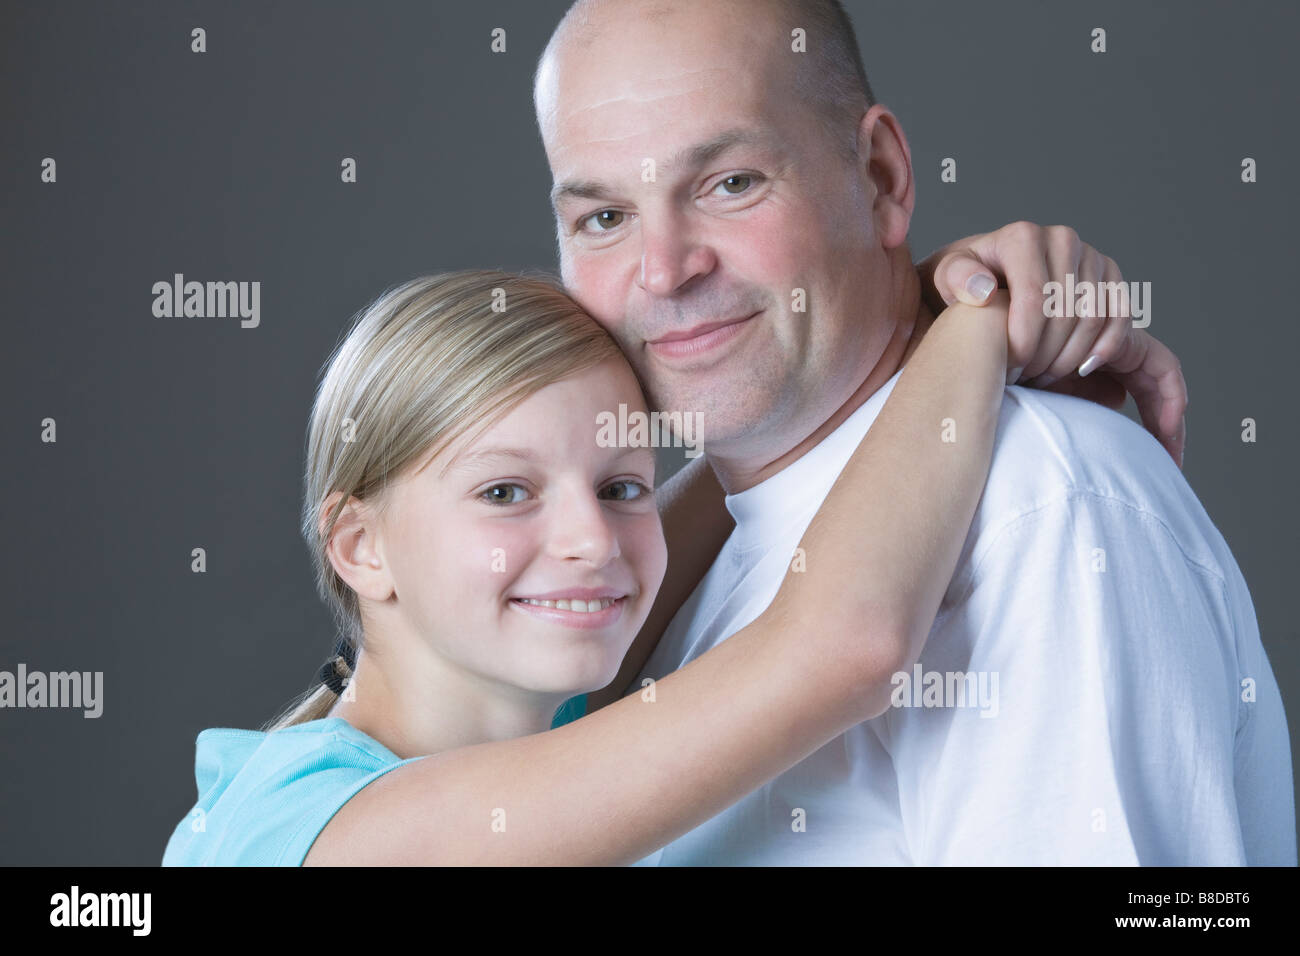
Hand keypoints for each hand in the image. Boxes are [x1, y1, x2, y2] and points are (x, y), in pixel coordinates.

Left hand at [915, 221, 1186, 467]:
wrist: (979, 285)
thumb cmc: (955, 287)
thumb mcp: (940, 279)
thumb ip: (953, 278)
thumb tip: (983, 289)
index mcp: (1022, 236)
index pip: (1036, 297)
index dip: (1024, 341)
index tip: (1005, 369)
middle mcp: (1062, 238)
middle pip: (1068, 310)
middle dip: (1045, 354)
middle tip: (1022, 379)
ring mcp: (1089, 256)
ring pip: (1095, 317)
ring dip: (1070, 356)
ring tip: (1040, 376)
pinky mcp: (1109, 277)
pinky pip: (1120, 315)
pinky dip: (1105, 347)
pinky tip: (1081, 369)